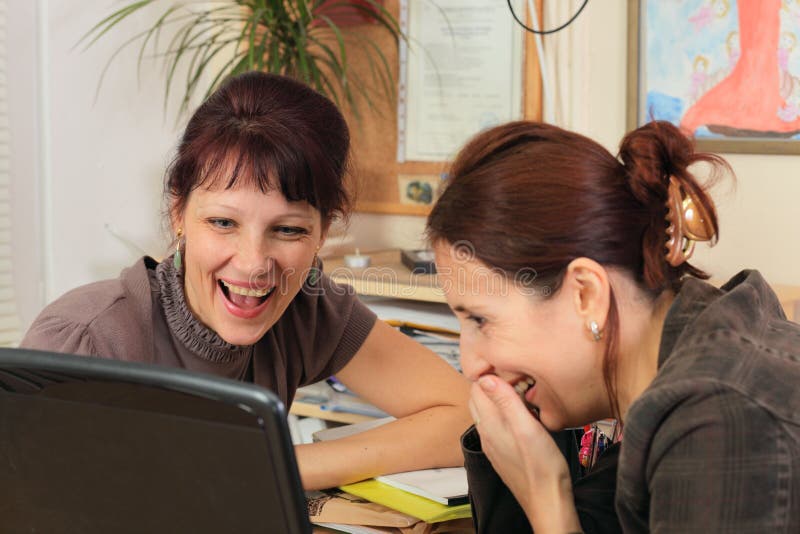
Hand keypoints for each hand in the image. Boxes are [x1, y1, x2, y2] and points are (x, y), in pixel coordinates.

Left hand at [470, 375, 581, 532]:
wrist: (547, 501)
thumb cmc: (542, 468)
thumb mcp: (527, 427)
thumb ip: (506, 402)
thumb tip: (487, 378)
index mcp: (490, 424)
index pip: (477, 388)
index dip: (489, 373)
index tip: (506, 366)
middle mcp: (486, 434)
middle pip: (479, 399)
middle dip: (490, 384)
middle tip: (511, 375)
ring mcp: (493, 445)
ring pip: (487, 412)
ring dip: (497, 399)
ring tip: (517, 392)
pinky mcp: (502, 453)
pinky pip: (495, 426)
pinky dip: (503, 414)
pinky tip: (520, 415)